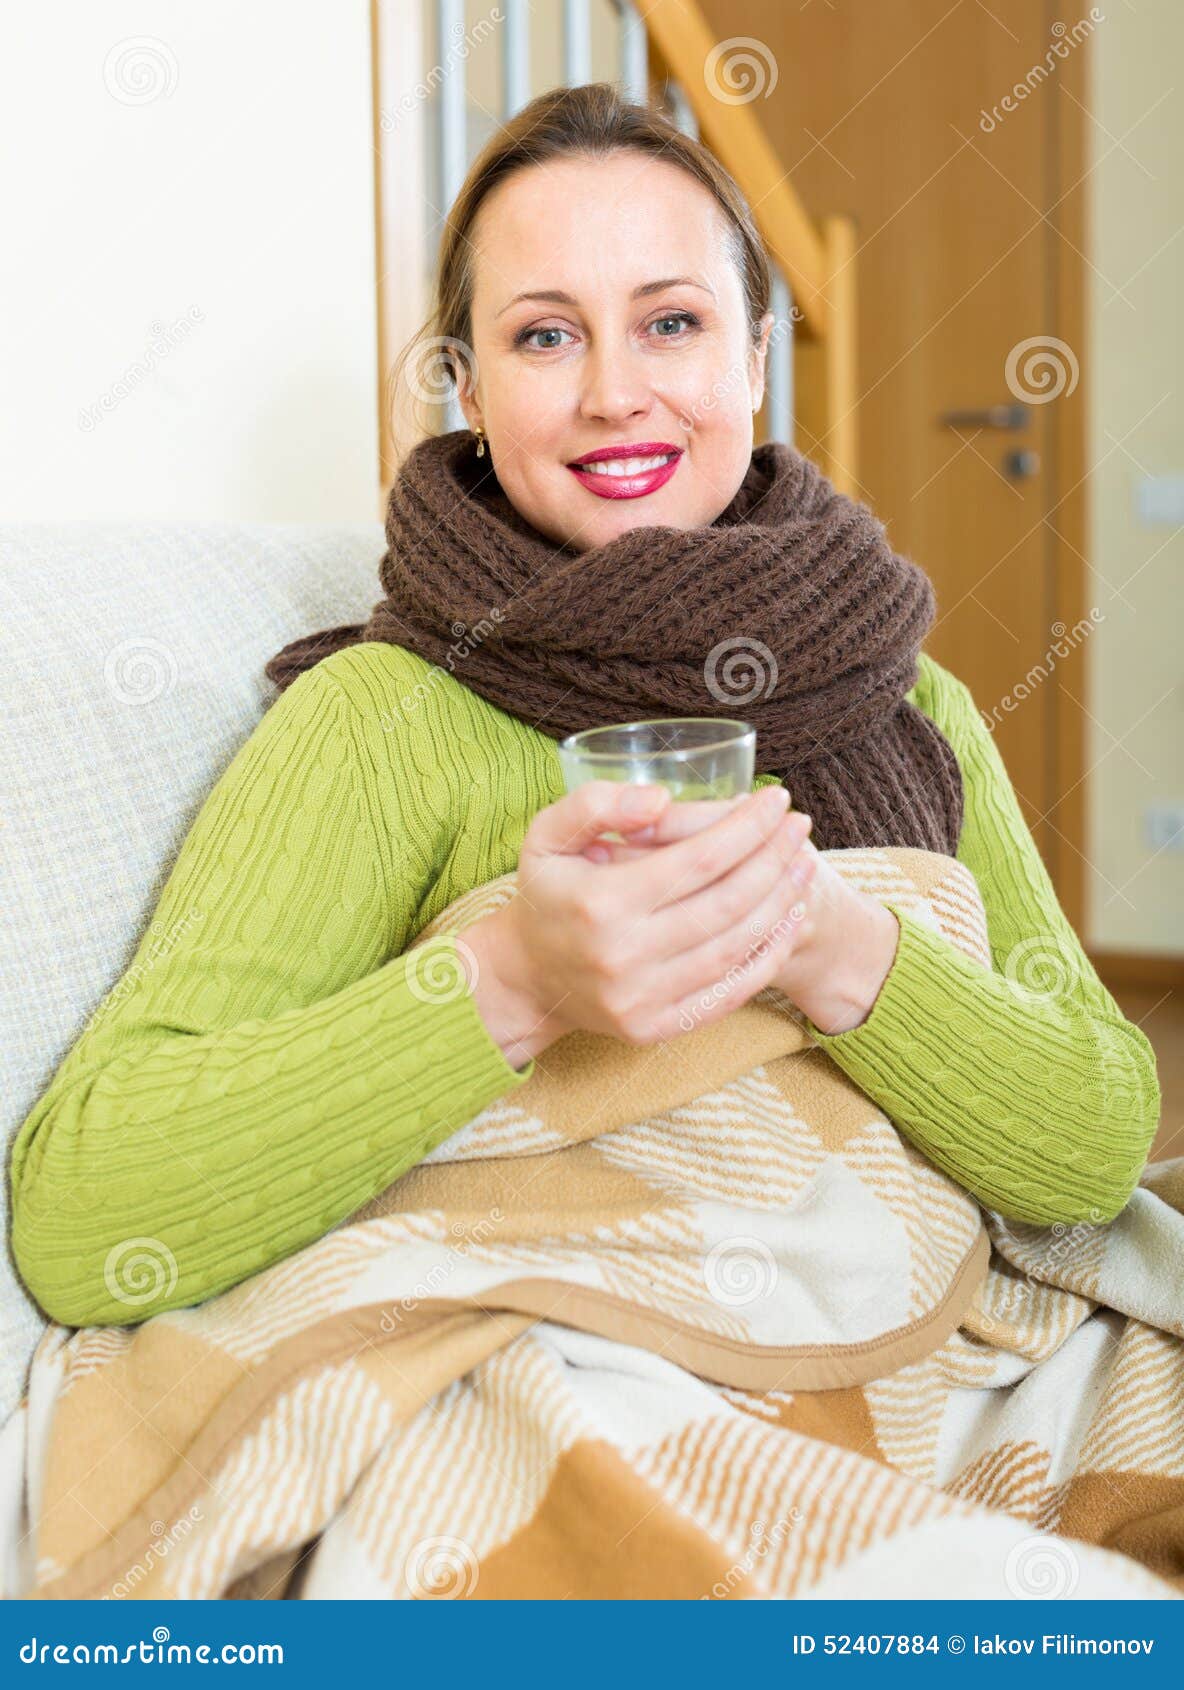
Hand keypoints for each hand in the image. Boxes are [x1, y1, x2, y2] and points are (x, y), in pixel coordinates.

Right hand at [464, 780, 811, 1065]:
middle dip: (773, 859)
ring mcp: (641, 998)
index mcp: (600, 903)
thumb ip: (596, 804)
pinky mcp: (655, 1028)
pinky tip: (789, 920)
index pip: (698, 859)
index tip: (775, 800)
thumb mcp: (547, 834)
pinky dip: (768, 957)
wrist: (526, 976)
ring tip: (803, 865)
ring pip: (734, 947)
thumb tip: (662, 799)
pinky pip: (728, 993)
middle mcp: (623, 955)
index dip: (746, 827)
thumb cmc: (547, 893)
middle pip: (726, 902)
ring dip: (780, 903)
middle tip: (799, 825)